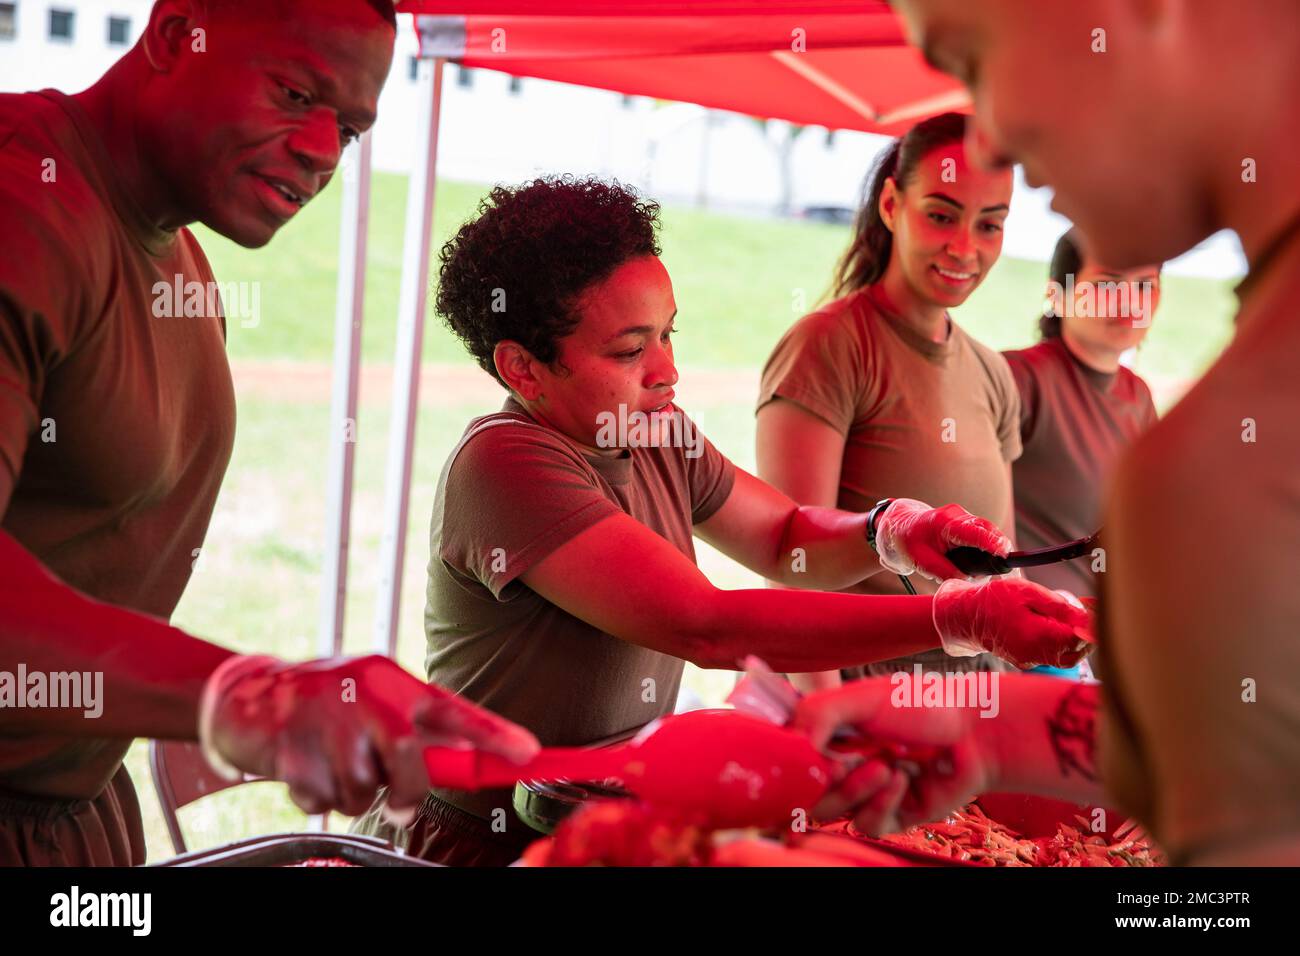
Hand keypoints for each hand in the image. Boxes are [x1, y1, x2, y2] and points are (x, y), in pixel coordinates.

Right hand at [198, 654, 539, 817]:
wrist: (246, 694)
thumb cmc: (326, 703)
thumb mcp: (376, 700)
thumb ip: (419, 728)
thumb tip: (471, 758)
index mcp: (393, 680)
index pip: (452, 710)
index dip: (493, 734)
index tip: (529, 753)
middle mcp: (364, 693)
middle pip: (407, 758)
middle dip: (405, 790)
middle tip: (396, 796)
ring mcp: (324, 718)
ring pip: (363, 787)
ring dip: (353, 794)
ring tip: (336, 769)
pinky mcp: (289, 746)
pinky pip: (320, 797)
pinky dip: (316, 797)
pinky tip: (306, 770)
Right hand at [793, 679, 997, 834]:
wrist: (973, 732)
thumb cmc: (919, 705)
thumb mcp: (860, 698)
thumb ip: (816, 716)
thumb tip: (792, 747)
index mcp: (825, 734)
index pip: (786, 757)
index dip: (790, 762)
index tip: (807, 755)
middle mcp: (838, 764)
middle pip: (802, 791)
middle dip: (824, 780)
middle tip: (842, 765)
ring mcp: (861, 792)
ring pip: (830, 812)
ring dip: (855, 788)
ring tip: (885, 764)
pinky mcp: (887, 816)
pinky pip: (865, 824)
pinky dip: (882, 802)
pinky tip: (904, 779)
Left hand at [875, 499, 1010, 581]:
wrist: (900, 524)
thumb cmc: (908, 542)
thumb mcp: (920, 561)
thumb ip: (944, 571)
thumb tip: (968, 579)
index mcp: (944, 523)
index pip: (975, 531)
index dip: (992, 543)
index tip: (1005, 555)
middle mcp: (958, 516)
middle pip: (988, 529)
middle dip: (1000, 548)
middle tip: (1011, 571)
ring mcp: (964, 517)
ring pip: (989, 532)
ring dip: (995, 550)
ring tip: (997, 571)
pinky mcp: (967, 523)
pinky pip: (983, 534)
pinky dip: (989, 548)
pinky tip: (991, 564)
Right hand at [933, 576, 1093, 668]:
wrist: (966, 616)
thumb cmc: (993, 600)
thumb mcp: (1026, 591)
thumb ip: (1057, 605)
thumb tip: (1084, 616)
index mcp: (1036, 637)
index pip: (1077, 638)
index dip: (1091, 623)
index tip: (1094, 605)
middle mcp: (1035, 655)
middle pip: (1076, 652)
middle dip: (1087, 633)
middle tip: (1086, 610)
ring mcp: (1030, 661)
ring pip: (1066, 657)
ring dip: (1076, 639)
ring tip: (1072, 617)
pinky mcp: (1027, 661)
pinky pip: (1052, 655)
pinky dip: (1061, 642)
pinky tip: (1056, 625)